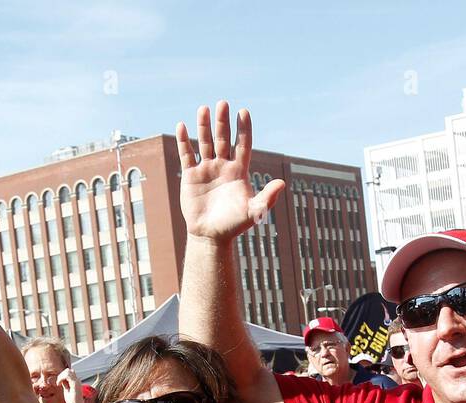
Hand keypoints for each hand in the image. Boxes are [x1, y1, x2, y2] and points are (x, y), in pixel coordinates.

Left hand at [57, 367, 86, 402]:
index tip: (58, 383)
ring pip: (68, 371)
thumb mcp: (67, 390)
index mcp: (75, 382)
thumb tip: (62, 380)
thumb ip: (65, 384)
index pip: (69, 372)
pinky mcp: (75, 384)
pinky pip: (67, 376)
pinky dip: (61, 378)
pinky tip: (59, 384)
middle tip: (58, 383)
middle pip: (68, 370)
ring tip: (58, 383)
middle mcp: (77, 380)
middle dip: (61, 375)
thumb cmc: (73, 401)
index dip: (62, 375)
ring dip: (61, 376)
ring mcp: (77, 382)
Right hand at [176, 101, 285, 241]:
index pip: (243, 145)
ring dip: (204, 126)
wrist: (211, 236)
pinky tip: (182, 126)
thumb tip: (283, 183)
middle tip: (223, 103)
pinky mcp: (191, 176)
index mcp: (239, 171)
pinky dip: (184, 141)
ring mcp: (207, 169)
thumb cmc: (234, 225)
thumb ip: (267, 198)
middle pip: (223, 139)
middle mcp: (223, 166)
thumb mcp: (253, 212)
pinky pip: (186, 155)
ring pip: (205, 143)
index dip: (243, 129)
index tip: (244, 112)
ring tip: (204, 108)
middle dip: (222, 122)